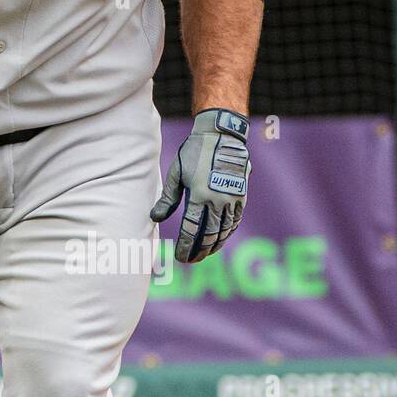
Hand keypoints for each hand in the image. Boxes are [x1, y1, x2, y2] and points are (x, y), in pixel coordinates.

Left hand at [150, 108, 249, 263]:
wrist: (222, 136)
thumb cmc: (194, 153)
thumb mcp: (176, 173)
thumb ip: (168, 199)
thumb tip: (154, 218)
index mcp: (199, 196)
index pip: (191, 229)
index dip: (186, 246)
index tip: (180, 256)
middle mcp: (218, 201)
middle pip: (209, 235)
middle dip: (199, 250)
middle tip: (191, 260)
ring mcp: (232, 199)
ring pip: (224, 231)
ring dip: (214, 245)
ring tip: (204, 253)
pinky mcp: (241, 196)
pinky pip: (234, 221)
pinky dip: (227, 233)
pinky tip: (220, 238)